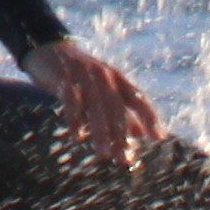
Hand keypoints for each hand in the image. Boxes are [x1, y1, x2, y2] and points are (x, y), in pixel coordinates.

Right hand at [26, 37, 161, 168]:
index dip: (150, 117)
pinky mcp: (64, 77)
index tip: (159, 137)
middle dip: (121, 134)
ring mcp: (84, 75)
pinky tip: (78, 136)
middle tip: (124, 158)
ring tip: (104, 154)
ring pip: (96, 106)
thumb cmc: (82, 77)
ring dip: (101, 132)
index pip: (138, 98)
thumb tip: (141, 134)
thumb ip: (123, 111)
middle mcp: (105, 75)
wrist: (50, 51)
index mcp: (118, 78)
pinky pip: (71, 99)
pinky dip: (75, 118)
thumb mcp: (105, 91)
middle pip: (117, 106)